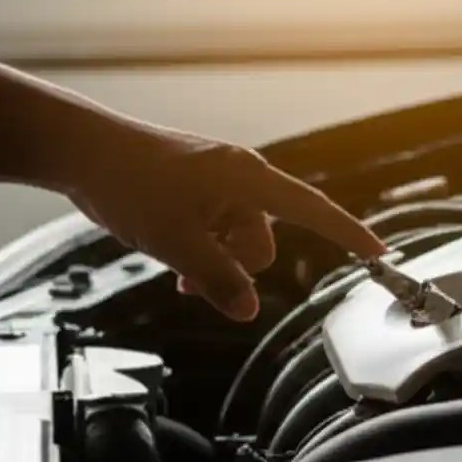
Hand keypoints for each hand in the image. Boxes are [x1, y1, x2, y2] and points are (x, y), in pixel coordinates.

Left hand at [64, 131, 385, 320]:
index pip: (313, 211)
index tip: (379, 251)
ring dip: (213, 266)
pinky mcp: (196, 193)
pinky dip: (201, 253)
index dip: (348, 234)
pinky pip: (215, 234)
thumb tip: (248, 310)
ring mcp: (217, 186)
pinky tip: (175, 264)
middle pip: (264, 243)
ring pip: (236, 245)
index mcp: (249, 180)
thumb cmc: (131, 184)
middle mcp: (240, 179)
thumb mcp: (178, 243)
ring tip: (177, 271)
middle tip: (192, 280)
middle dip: (236, 269)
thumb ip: (219, 281)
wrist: (82, 151)